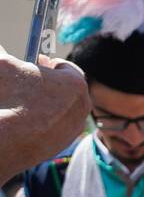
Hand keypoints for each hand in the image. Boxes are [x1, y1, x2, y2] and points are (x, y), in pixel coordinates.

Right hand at [0, 44, 91, 182]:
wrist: (7, 139)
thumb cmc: (8, 96)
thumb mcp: (4, 65)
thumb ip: (7, 55)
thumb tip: (2, 52)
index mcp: (75, 84)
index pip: (68, 68)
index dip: (50, 64)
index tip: (38, 63)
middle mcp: (81, 107)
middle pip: (68, 90)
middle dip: (50, 85)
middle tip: (32, 81)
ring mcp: (74, 128)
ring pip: (62, 111)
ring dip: (47, 104)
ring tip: (25, 100)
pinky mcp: (63, 145)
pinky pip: (55, 129)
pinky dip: (43, 123)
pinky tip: (26, 119)